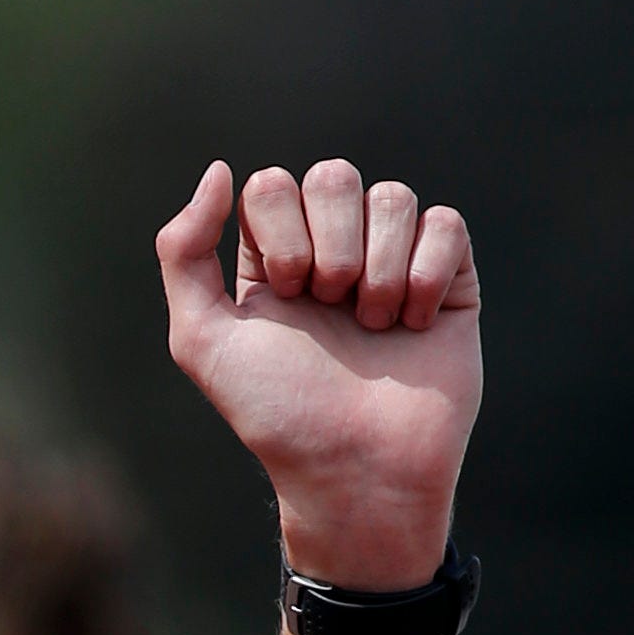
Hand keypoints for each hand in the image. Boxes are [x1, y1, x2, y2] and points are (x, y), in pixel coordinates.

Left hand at [153, 157, 482, 588]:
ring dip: (378, 266)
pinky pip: (445, 224)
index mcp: (272, 256)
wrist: (358, 465)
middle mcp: (331, 250)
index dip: (281, 233)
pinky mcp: (449, 280)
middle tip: (330, 308)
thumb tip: (217, 169)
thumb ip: (184, 251)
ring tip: (373, 324)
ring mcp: (392, 261)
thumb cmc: (277, 411)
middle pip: (333, 177)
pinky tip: (413, 324)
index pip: (270, 185)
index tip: (286, 296)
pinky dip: (426, 274)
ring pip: (392, 196)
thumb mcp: (201, 338)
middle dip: (329, 245)